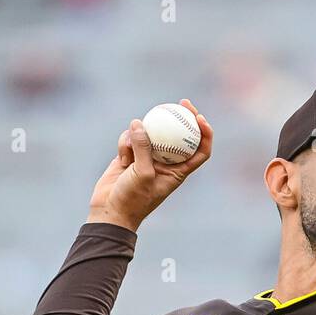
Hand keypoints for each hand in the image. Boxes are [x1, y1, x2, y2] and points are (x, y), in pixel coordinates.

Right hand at [87, 98, 212, 230]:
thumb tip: (139, 123)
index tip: (200, 118)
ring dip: (139, 136)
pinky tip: (121, 158)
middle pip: (179, 135)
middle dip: (182, 117)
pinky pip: (130, 139)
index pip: (200, 151)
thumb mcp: (142, 174)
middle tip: (181, 103)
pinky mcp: (129, 155)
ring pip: (149, 134)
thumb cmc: (133, 200)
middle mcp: (165, 163)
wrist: (110, 211)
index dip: (205, 134)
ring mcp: (147, 157)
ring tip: (130, 151)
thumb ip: (143, 148)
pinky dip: (125, 143)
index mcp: (178, 172)